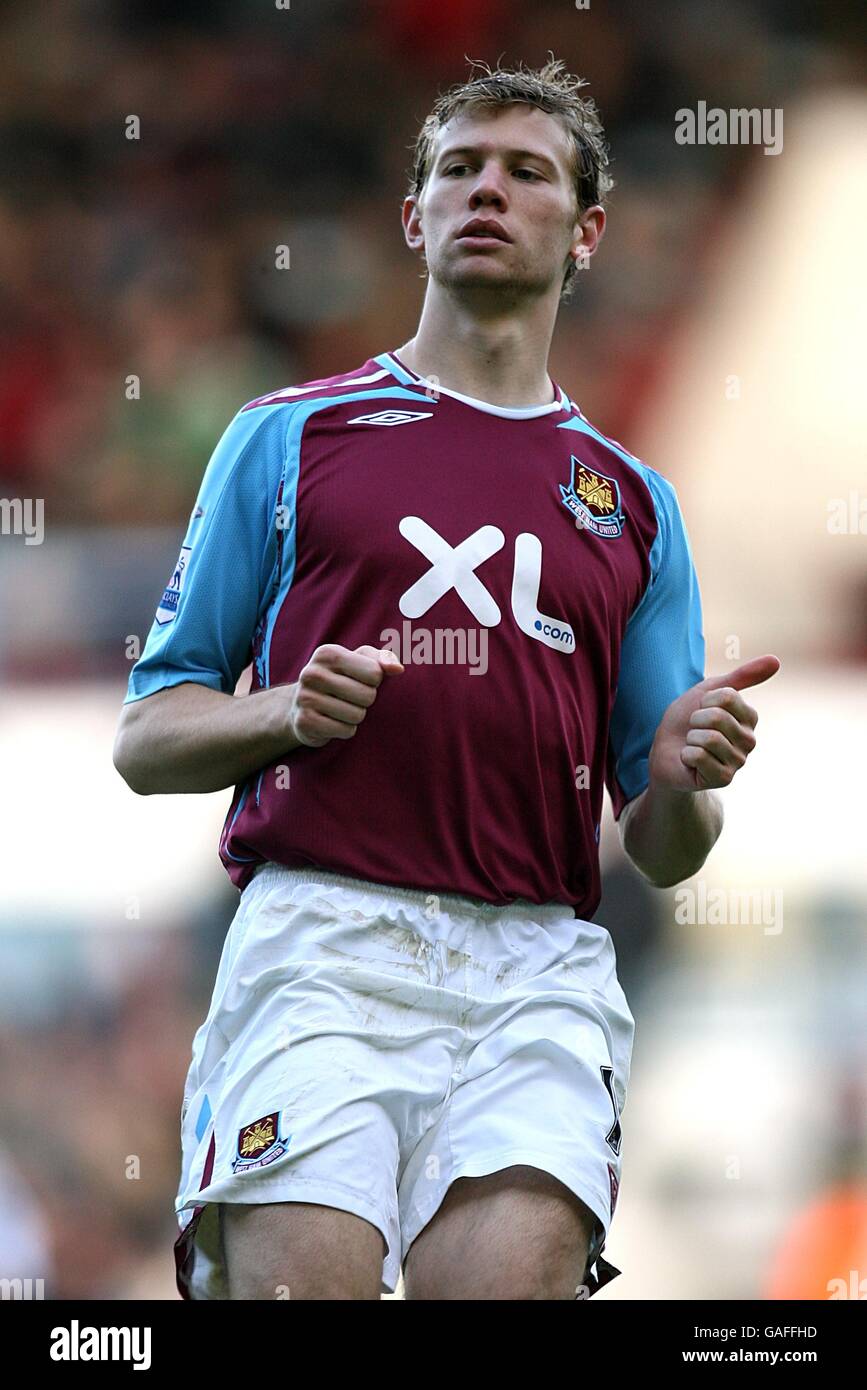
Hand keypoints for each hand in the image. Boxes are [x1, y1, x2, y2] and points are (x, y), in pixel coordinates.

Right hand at [288, 643, 403, 747]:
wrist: (303, 705)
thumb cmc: (341, 678)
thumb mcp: (361, 662)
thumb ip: (383, 660)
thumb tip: (398, 669)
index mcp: (327, 654)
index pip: (375, 673)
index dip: (374, 681)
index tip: (359, 680)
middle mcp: (312, 673)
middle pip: (367, 695)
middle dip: (366, 701)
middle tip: (350, 698)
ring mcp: (305, 698)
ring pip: (357, 715)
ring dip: (356, 717)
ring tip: (341, 710)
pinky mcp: (304, 722)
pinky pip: (345, 731)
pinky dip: (346, 730)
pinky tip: (333, 722)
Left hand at [647, 655, 780, 792]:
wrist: (665, 752)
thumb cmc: (687, 721)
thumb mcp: (709, 691)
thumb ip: (741, 677)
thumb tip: (776, 660)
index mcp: (749, 718)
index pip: (728, 697)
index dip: (705, 700)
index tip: (702, 709)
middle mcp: (750, 741)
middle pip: (718, 717)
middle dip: (695, 720)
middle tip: (694, 730)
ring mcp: (738, 762)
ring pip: (709, 738)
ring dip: (690, 739)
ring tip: (692, 744)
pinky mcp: (723, 779)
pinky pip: (699, 757)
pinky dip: (686, 755)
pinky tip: (690, 761)